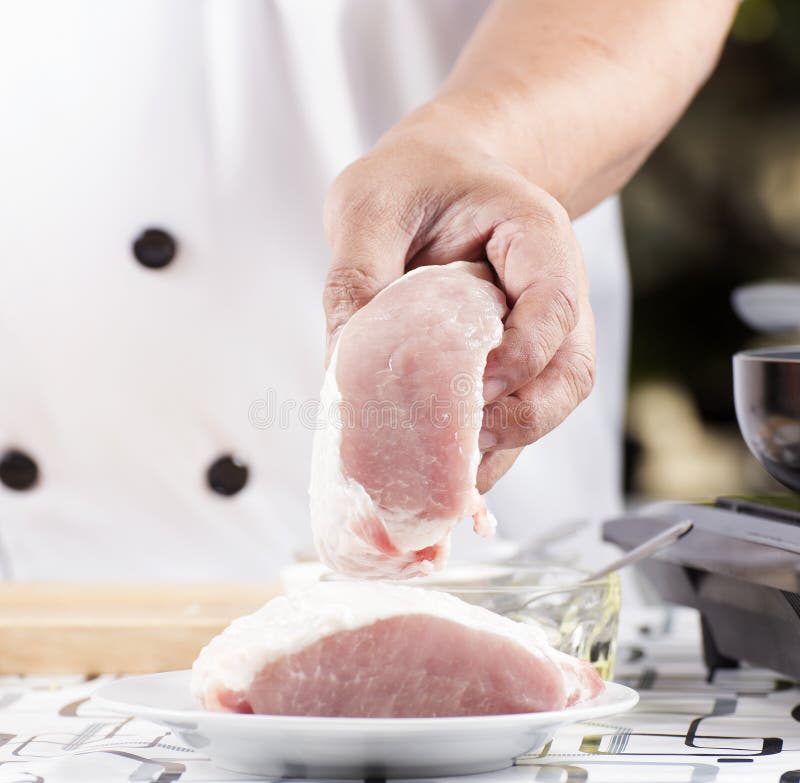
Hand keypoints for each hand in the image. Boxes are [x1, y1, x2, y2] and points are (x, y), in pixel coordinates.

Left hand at [323, 118, 594, 491]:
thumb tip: (338, 369)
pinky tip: (442, 474)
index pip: (553, 307)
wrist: (443, 176)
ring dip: (502, 448)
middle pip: (567, 375)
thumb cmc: (412, 179)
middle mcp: (552, 293)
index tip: (468, 388)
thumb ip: (356, 275)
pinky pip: (515, 415)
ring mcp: (539, 334)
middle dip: (519, 421)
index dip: (519, 358)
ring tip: (444, 480)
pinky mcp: (513, 364)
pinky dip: (485, 449)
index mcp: (535, 238)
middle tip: (456, 448)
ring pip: (548, 406)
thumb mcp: (369, 205)